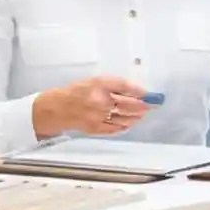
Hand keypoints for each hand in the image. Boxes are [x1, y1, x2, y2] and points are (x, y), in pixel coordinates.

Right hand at [33, 76, 150, 136]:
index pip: (124, 86)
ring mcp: (98, 116)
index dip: (139, 90)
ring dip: (136, 116)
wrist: (58, 108)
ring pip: (124, 118)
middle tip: (152, 105)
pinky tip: (130, 123)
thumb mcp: (93, 81)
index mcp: (98, 84)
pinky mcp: (96, 127)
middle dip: (143, 105)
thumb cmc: (76, 92)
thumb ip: (112, 85)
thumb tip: (135, 91)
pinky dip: (125, 126)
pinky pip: (115, 128)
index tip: (148, 93)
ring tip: (142, 114)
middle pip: (128, 104)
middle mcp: (99, 100)